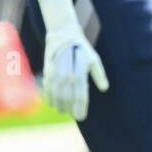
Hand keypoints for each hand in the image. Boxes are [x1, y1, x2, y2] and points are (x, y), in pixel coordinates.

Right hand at [42, 0, 107, 120]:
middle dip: (70, 109)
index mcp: (79, 74)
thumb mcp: (94, 59)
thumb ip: (99, 75)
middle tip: (73, 115)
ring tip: (63, 111)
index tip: (81, 117)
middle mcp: (67, 76)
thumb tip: (104, 88)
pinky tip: (52, 103)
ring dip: (60, 105)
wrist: (63, 34)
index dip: (81, 108)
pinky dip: (49, 97)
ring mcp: (56, 75)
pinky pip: (47, 89)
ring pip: (57, 96)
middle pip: (68, 99)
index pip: (80, 97)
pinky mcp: (48, 71)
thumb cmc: (82, 49)